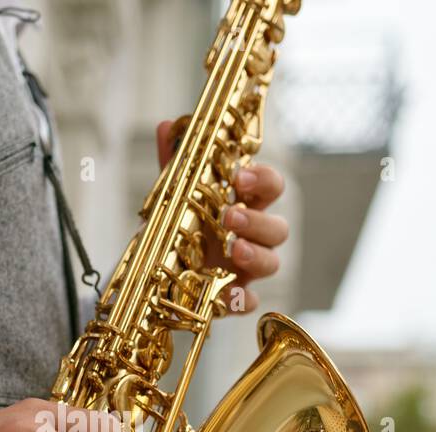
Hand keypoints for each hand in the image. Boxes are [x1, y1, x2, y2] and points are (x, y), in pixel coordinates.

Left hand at [156, 119, 288, 312]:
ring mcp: (247, 268)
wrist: (157, 268)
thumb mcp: (173, 195)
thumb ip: (174, 164)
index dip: (263, 181)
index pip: (270, 188)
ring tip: (233, 250)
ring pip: (273, 262)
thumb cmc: (179, 227)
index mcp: (244, 205)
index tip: (240, 177)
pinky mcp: (234, 296)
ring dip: (256, 255)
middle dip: (258, 221)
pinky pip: (250, 301)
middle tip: (230, 217)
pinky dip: (243, 299)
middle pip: (278, 228)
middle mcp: (252, 237)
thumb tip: (167, 127)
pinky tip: (228, 294)